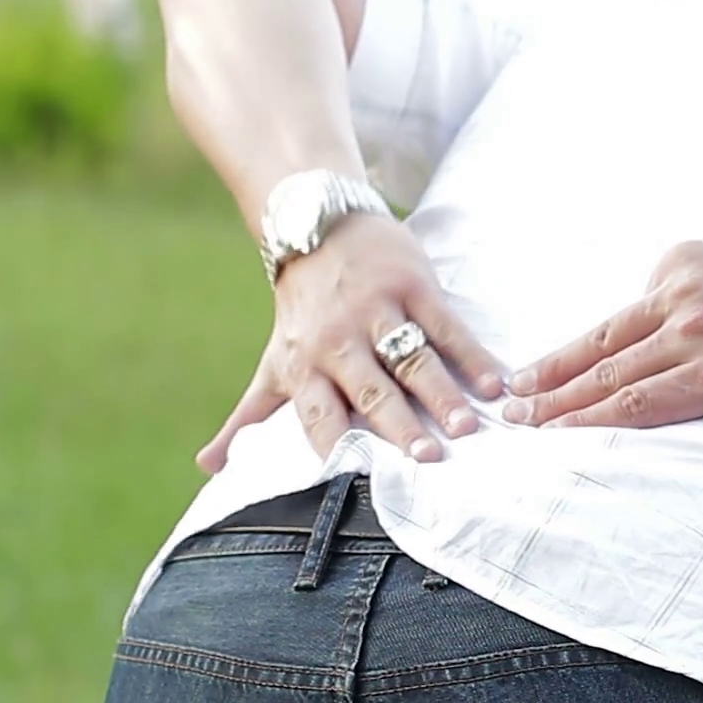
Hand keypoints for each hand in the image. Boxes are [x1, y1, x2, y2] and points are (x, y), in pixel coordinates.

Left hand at [197, 214, 505, 473]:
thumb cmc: (299, 310)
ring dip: (442, 394)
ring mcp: (378, 311)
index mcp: (304, 366)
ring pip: (413, 360)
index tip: (361, 477)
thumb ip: (249, 415)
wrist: (316, 225)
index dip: (337, 444)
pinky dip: (472, 355)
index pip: (319, 415)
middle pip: (373, 391)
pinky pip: (446, 327)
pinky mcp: (412, 286)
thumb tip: (209, 467)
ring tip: (468, 426)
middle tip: (430, 459)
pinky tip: (494, 383)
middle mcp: (339, 341)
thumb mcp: (274, 360)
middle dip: (401, 425)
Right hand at [502, 237, 702, 501]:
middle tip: (512, 420)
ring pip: (609, 332)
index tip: (546, 440)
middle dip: (556, 399)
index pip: (635, 405)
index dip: (586, 424)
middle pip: (608, 371)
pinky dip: (612, 325)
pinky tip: (577, 349)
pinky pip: (637, 299)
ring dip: (561, 360)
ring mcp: (685, 290)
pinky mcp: (683, 260)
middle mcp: (695, 330)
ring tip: (520, 385)